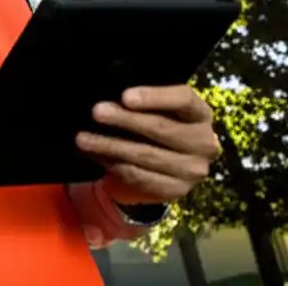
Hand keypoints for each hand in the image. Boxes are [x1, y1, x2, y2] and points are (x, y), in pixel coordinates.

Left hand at [76, 85, 220, 204]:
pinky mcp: (177, 190)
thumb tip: (109, 102)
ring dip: (111, 146)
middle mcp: (204, 142)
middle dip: (125, 120)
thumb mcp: (156, 110)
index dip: (155, 97)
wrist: (166, 165)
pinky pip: (140, 177)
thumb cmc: (158, 124)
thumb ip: (140, 103)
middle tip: (97, 112)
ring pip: (147, 155)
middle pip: (162, 128)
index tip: (125, 96)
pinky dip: (115, 165)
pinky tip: (96, 156)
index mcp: (200, 114)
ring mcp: (193, 170)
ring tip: (83, 139)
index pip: (184, 100)